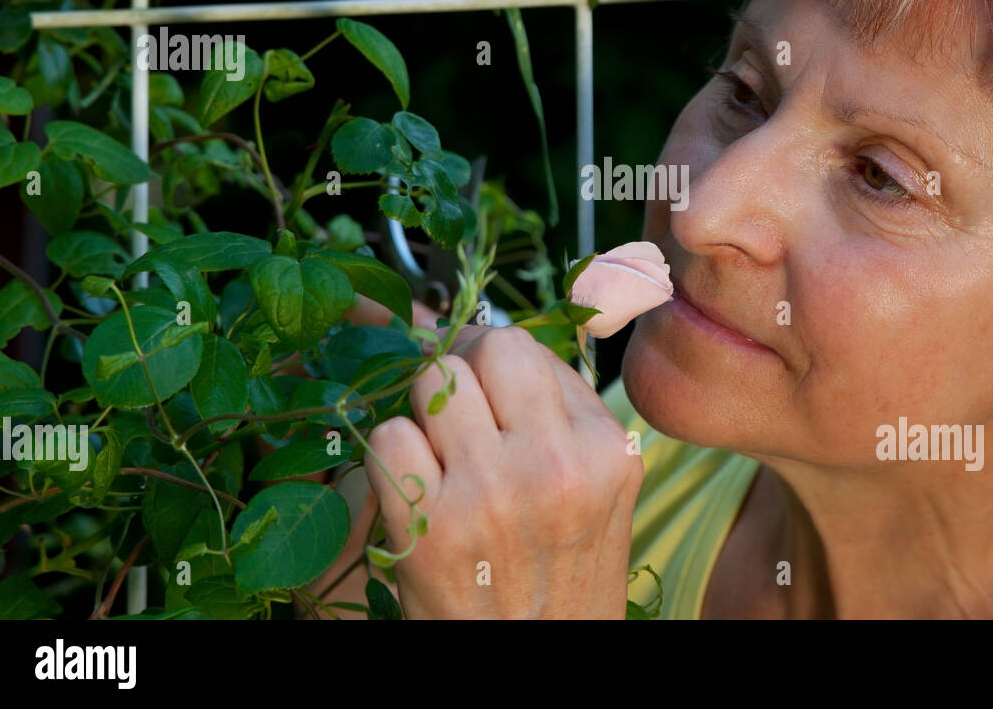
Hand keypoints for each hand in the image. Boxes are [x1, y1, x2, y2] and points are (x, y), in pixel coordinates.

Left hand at [363, 325, 642, 618]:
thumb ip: (560, 409)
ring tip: (443, 454)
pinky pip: (389, 438)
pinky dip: (392, 457)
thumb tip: (486, 335)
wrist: (539, 658)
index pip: (528, 348)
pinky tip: (417, 488)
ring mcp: (490, 492)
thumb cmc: (564, 572)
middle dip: (463, 370)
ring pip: (432, 383)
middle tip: (458, 411)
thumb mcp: (599, 486)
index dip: (491, 358)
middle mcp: (554, 463)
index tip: (480, 381)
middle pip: (485, 349)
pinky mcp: (432, 528)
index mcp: (603, 447)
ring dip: (426, 412)